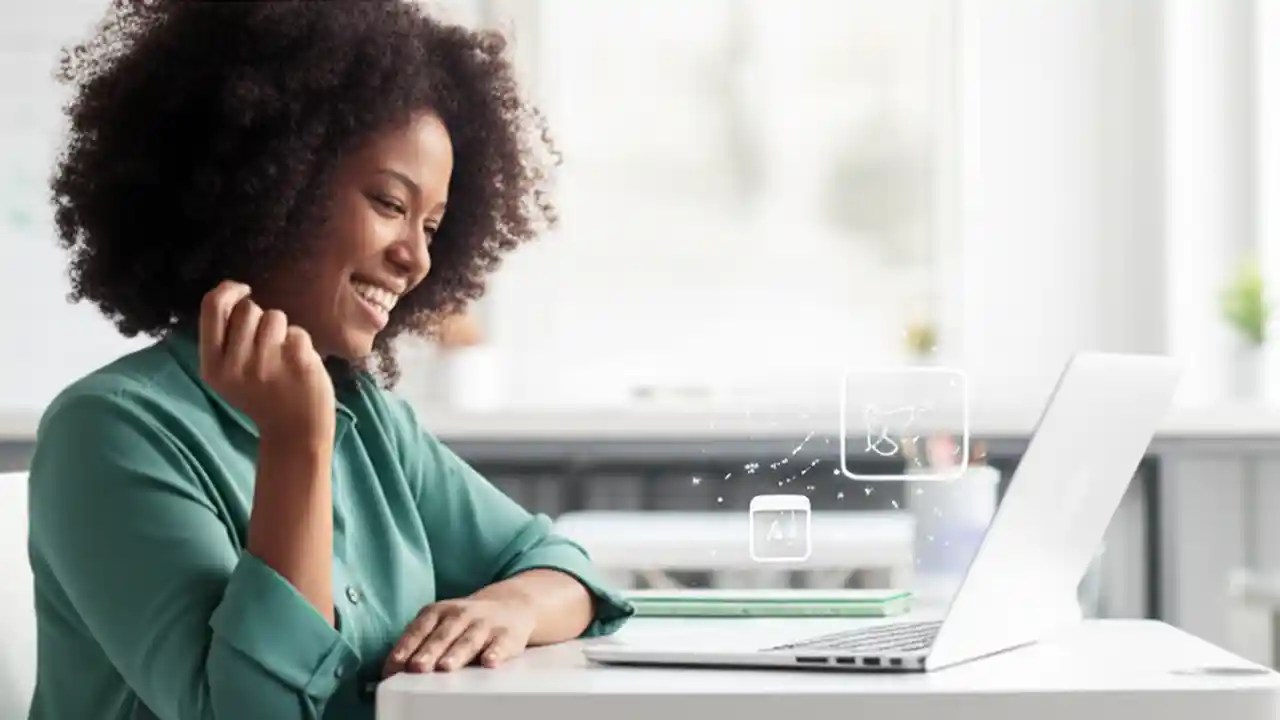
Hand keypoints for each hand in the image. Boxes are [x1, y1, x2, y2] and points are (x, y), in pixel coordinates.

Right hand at [198, 280, 335, 441]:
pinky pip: (297, 332)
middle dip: (260, 318)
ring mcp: (267, 363)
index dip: (228, 289)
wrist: (295, 430)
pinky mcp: (296, 362)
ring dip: (281, 330)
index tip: (243, 290)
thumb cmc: (262, 395)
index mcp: (212, 366)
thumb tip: (231, 291)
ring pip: (275, 316)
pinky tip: (297, 367)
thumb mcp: (228, 374)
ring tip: (281, 356)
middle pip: (248, 309)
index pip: (212, 307)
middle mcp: (236, 365)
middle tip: (267, 345)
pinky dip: (300, 344)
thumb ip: (224, 338)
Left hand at [382, 598, 536, 675]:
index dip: (406, 648)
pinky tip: (489, 662)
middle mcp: (460, 615)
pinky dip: (496, 653)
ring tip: (445, 667)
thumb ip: (417, 645)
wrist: (510, 605)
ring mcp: (484, 624)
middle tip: (417, 667)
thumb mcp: (439, 624)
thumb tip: (390, 671)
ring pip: (468, 640)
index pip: (419, 629)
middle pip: (442, 635)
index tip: (395, 666)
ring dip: (456, 653)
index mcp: (438, 612)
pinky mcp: (507, 635)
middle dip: (429, 651)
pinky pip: (501, 645)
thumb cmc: (465, 622)